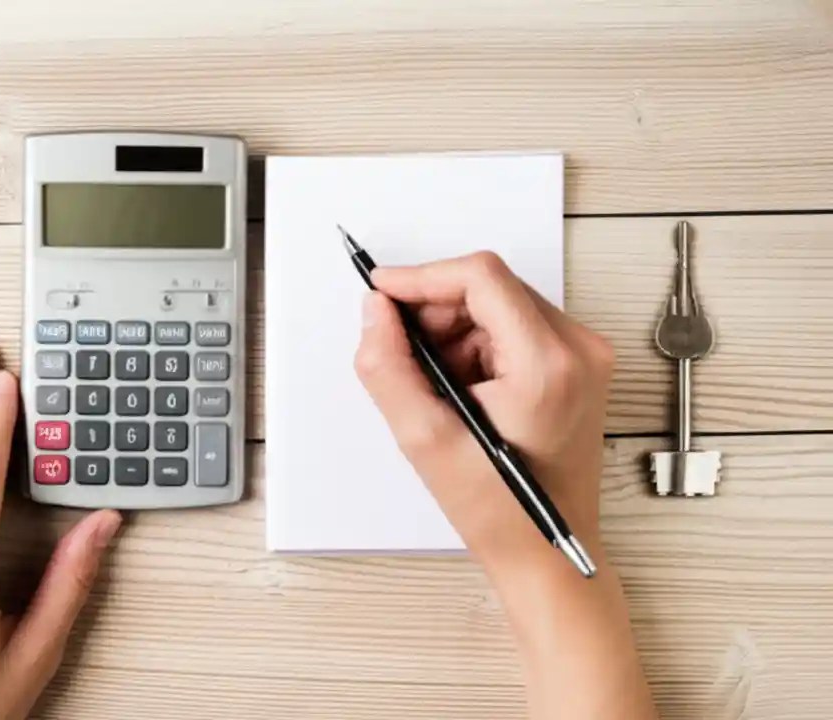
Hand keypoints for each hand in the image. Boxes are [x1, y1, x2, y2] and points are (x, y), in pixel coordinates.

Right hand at [354, 252, 614, 576]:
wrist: (545, 554)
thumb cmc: (499, 511)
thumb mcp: (423, 438)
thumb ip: (388, 366)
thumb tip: (375, 311)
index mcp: (548, 364)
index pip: (481, 277)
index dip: (422, 277)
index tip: (382, 293)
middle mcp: (579, 350)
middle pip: (490, 287)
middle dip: (436, 312)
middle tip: (405, 356)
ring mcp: (584, 357)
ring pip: (499, 306)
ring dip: (455, 333)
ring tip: (439, 389)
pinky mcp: (578, 367)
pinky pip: (514, 329)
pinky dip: (477, 347)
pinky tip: (464, 392)